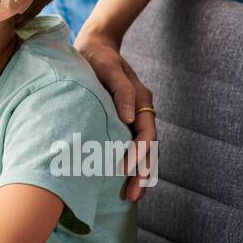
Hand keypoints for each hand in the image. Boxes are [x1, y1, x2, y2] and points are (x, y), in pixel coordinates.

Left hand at [74, 28, 157, 201]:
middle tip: (133, 195)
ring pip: (142, 150)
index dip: (139, 153)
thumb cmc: (98, 56)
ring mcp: (134, 116)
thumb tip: (129, 117)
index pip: (145, 133)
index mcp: (142, 99)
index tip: (127, 170)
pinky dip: (131, 162)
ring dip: (139, 172)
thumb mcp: (108, 67)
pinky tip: (123, 178)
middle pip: (148, 147)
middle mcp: (142, 110)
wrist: (94, 46)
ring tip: (131, 196)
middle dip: (142, 172)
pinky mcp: (123, 120)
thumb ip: (121, 90)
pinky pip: (131, 145)